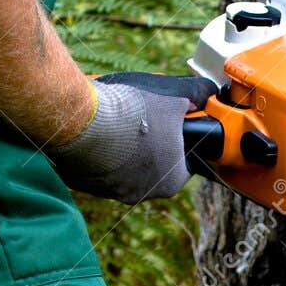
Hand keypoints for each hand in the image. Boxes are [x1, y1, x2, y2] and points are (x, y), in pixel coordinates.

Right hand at [49, 73, 218, 203]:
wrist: (79, 121)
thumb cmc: (131, 112)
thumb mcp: (175, 95)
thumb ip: (197, 94)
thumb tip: (206, 92)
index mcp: (171, 181)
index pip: (185, 161)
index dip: (180, 137)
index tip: (171, 121)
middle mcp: (143, 194)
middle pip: (154, 163)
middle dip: (150, 139)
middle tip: (142, 115)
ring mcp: (111, 191)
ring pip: (123, 165)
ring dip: (123, 144)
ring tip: (116, 119)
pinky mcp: (85, 184)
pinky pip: (97, 164)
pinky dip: (98, 148)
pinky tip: (96, 128)